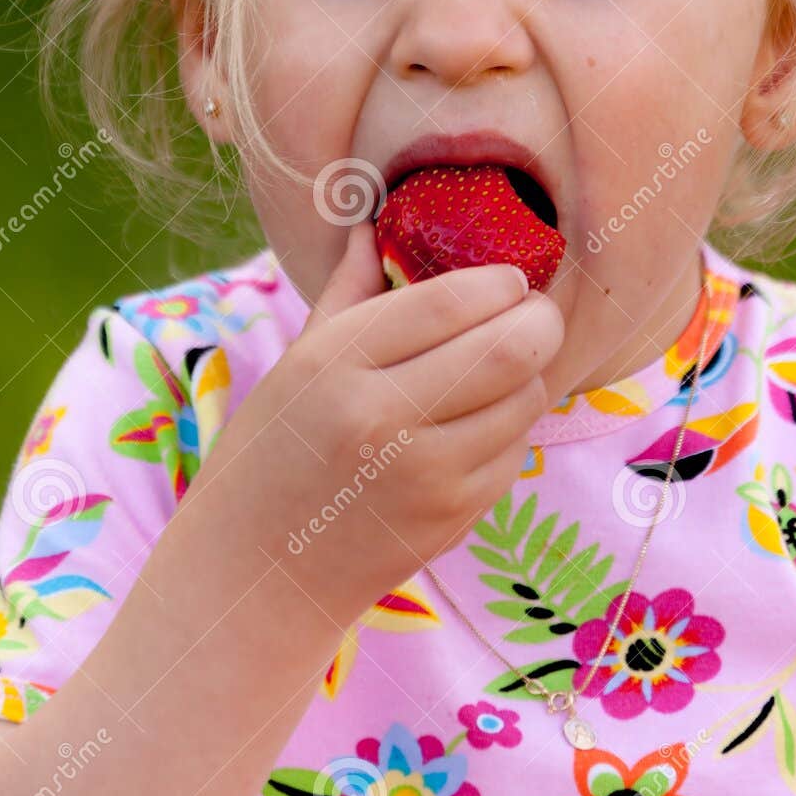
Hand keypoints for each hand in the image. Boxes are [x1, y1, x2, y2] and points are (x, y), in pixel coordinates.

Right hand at [193, 220, 564, 626]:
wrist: (257, 573)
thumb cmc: (273, 449)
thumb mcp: (298, 360)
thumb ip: (349, 289)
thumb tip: (375, 222)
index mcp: (337, 363)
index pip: (451, 300)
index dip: (499, 279)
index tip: (509, 276)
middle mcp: (384, 418)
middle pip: (512, 347)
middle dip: (539, 318)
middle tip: (533, 311)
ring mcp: (425, 475)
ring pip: (526, 398)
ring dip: (528, 375)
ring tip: (499, 369)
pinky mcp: (453, 517)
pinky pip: (515, 451)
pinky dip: (510, 428)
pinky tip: (476, 425)